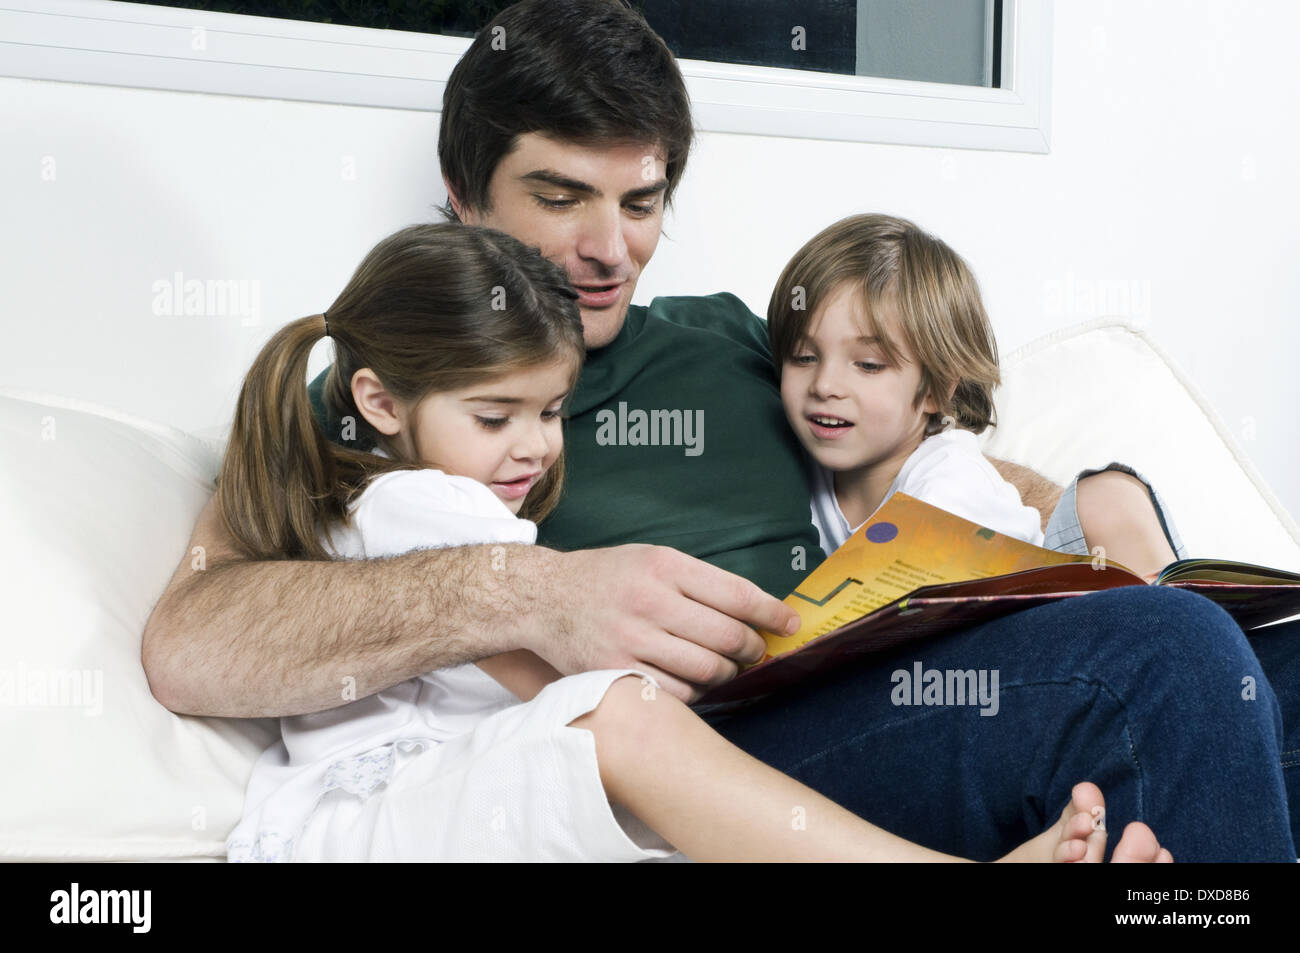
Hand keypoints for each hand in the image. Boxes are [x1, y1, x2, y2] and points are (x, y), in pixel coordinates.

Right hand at [528, 544, 799, 702]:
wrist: (541, 596)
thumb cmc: (605, 577)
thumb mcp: (651, 558)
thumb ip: (698, 581)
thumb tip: (753, 609)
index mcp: (664, 566)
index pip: (736, 594)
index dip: (772, 613)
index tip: (789, 624)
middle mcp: (649, 600)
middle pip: (727, 637)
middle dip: (753, 649)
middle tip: (756, 651)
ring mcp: (631, 638)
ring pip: (706, 670)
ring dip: (727, 674)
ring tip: (726, 668)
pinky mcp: (615, 670)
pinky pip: (675, 692)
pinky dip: (695, 692)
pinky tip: (694, 681)